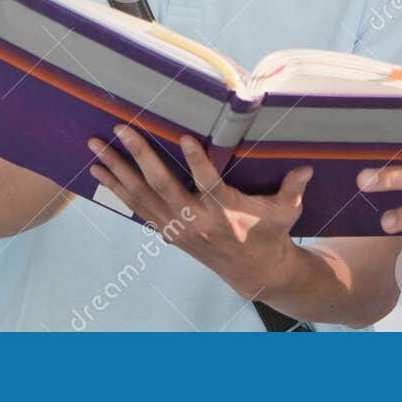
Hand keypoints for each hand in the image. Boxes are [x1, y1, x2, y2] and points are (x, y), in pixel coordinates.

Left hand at [88, 125, 312, 300]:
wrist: (254, 272)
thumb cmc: (271, 233)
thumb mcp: (286, 211)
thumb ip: (293, 187)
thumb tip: (307, 165)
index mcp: (226, 211)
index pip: (208, 183)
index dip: (197, 161)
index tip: (185, 136)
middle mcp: (196, 220)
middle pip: (163, 185)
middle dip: (139, 156)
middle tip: (120, 129)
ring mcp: (178, 227)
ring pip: (141, 196)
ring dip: (116, 171)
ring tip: (94, 149)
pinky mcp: (168, 232)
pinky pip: (137, 207)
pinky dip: (117, 190)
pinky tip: (99, 173)